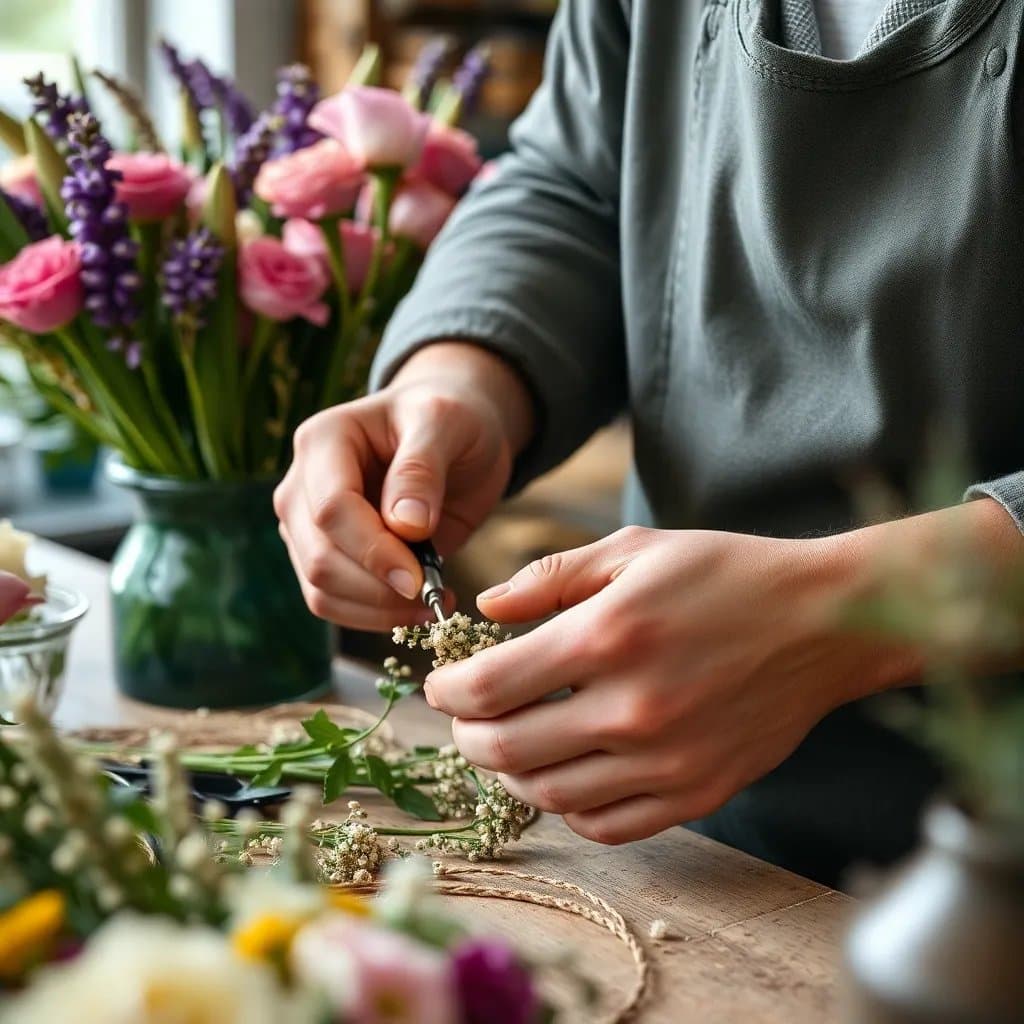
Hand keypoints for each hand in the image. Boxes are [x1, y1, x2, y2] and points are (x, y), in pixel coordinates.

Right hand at [274, 342, 533, 630]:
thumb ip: (422, 469)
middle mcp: (301, 485)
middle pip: (319, 558)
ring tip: (435, 601)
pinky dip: (375, 616)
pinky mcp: (324, 557)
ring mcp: (306, 525)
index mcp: (323, 440)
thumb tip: (406, 526)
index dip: (373, 551)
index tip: (420, 578)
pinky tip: (419, 605)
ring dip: (377, 610)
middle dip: (377, 589)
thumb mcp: (446, 423)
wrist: (451, 434)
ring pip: (320, 589)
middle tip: (435, 596)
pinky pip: (334, 602)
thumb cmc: (448, 419)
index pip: (331, 509)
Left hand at [424, 524, 924, 844]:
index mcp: (607, 636)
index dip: (447, 691)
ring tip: (509, 742)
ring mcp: (666, 760)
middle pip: (507, 749)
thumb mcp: (633, 548)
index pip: (489, 686)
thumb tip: (483, 606)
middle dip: (466, 734)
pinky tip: (564, 773)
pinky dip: (567, 805)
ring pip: (549, 794)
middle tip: (465, 717)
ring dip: (510, 772)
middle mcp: (631, 707)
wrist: (823, 622)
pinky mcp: (697, 793)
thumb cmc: (724, 574)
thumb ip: (549, 576)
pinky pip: (605, 824)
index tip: (442, 685)